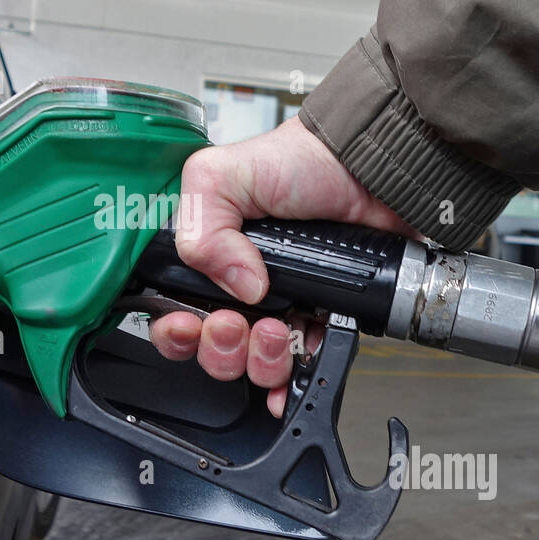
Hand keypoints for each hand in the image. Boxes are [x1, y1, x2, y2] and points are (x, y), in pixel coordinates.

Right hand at [149, 117, 416, 416]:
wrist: (366, 167)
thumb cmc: (297, 160)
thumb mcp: (220, 176)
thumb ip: (200, 229)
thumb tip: (237, 286)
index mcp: (207, 259)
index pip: (172, 312)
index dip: (175, 330)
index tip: (189, 323)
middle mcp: (238, 288)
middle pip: (211, 349)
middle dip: (220, 347)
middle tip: (237, 322)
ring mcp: (282, 307)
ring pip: (253, 366)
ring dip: (259, 360)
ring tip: (277, 330)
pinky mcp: (322, 320)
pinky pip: (302, 366)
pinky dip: (294, 378)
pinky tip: (294, 368)